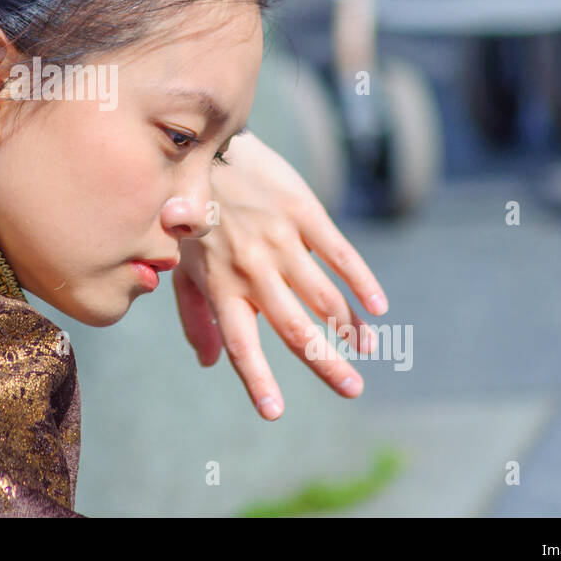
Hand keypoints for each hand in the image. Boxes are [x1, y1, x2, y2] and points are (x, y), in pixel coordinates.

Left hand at [171, 131, 386, 419]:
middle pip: (293, 327)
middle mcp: (251, 267)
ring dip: (348, 327)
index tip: (274, 412)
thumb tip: (210, 363)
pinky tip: (376, 306)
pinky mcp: (303, 212)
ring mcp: (279, 240)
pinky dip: (360, 281)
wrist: (209, 148)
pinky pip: (338, 252)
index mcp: (220, 285)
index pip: (240, 343)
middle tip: (352, 390)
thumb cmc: (192, 218)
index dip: (257, 379)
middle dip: (324, 363)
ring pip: (322, 295)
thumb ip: (196, 317)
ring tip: (367, 349)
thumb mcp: (183, 267)